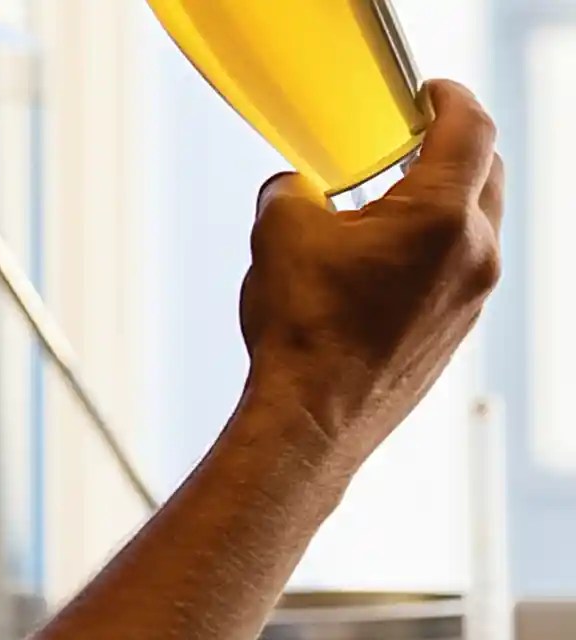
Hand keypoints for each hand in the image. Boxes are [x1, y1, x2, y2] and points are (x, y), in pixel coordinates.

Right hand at [240, 80, 503, 470]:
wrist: (312, 419)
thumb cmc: (303, 329)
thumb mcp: (279, 231)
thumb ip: (292, 188)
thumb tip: (295, 189)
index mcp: (440, 217)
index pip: (470, 129)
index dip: (450, 98)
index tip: (428, 94)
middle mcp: (473, 254)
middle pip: (486, 174)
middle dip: (452, 148)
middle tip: (406, 142)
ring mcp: (471, 297)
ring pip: (475, 225)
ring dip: (439, 203)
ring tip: (383, 206)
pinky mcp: (455, 331)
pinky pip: (458, 268)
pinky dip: (432, 248)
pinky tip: (379, 263)